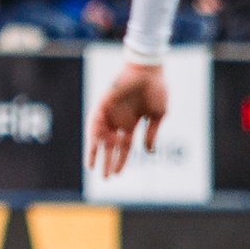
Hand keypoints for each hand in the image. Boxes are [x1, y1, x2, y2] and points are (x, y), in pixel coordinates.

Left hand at [87, 62, 165, 177]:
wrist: (149, 70)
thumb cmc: (156, 89)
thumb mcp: (157, 116)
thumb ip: (151, 134)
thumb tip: (148, 152)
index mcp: (132, 124)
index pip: (124, 147)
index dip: (121, 161)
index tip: (117, 174)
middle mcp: (119, 121)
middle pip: (110, 146)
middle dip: (108, 162)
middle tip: (105, 178)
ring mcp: (110, 113)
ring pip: (99, 137)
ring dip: (97, 152)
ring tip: (94, 168)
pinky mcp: (103, 104)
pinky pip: (94, 122)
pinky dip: (92, 134)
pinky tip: (92, 146)